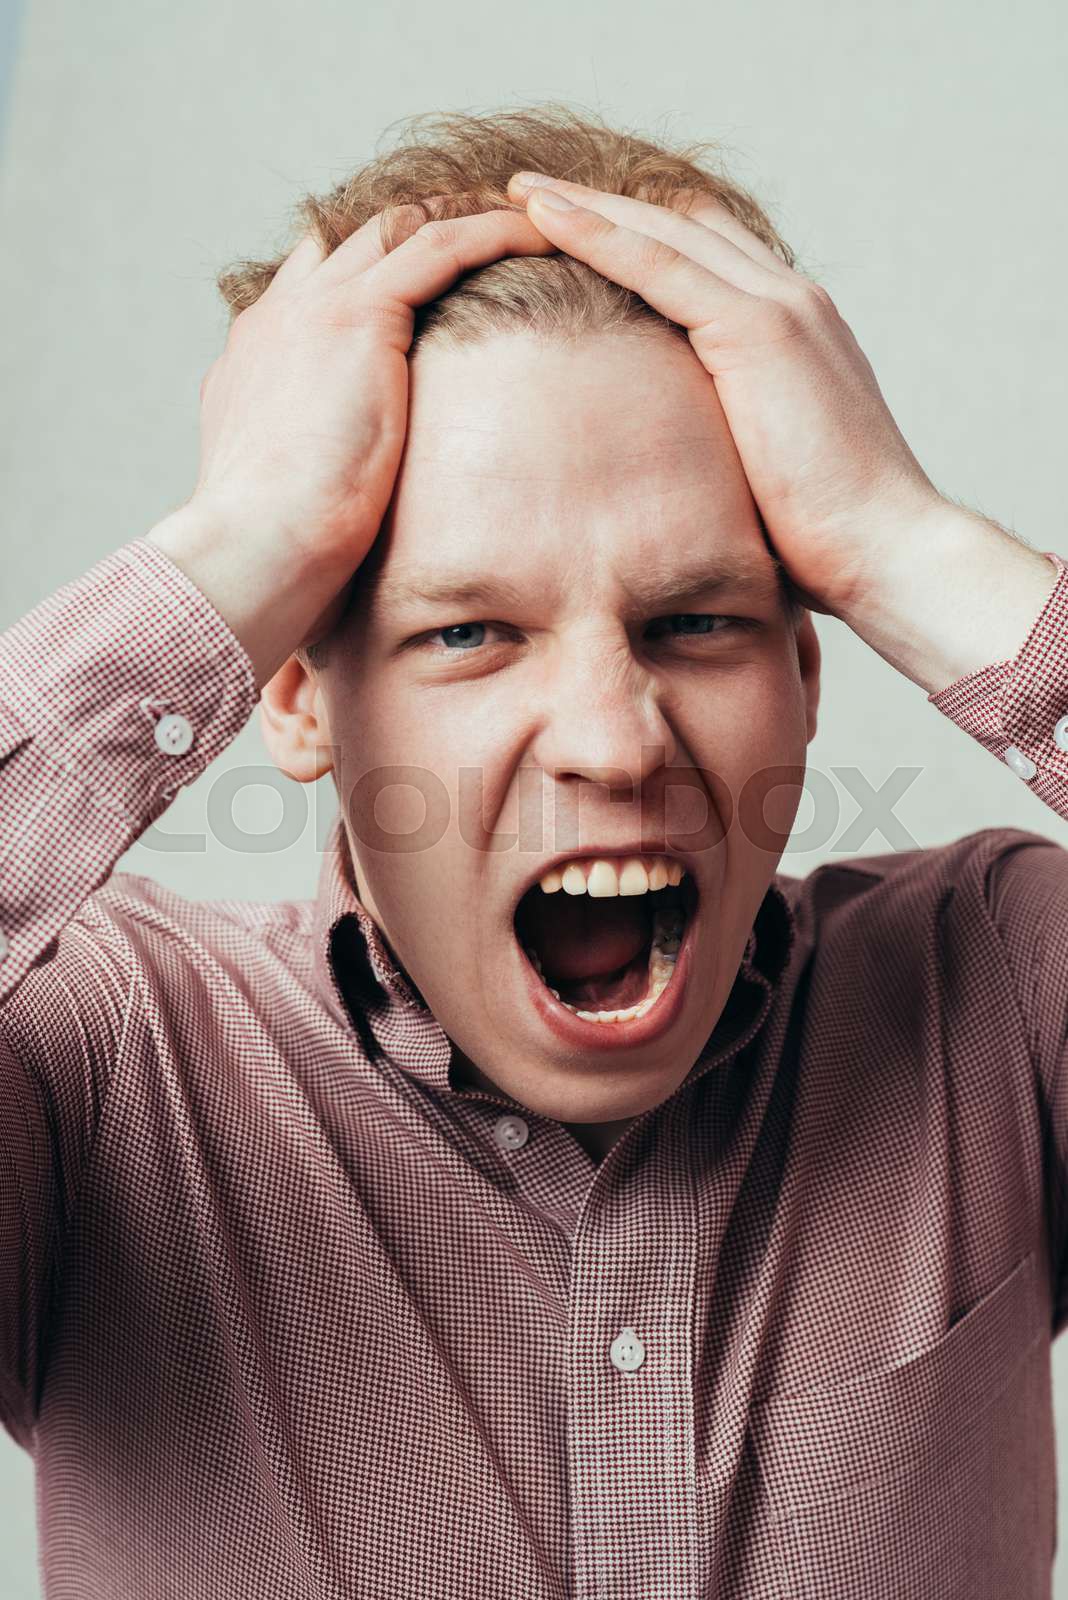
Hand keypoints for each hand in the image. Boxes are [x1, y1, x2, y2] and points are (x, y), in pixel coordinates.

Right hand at [149, 201, 554, 686]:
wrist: (252, 551)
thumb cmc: (270, 553)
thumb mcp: (283, 498)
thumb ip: (308, 474)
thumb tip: (337, 509)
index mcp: (256, 358)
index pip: (312, 286)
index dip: (368, 275)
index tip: (421, 286)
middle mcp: (280, 316)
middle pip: (355, 240)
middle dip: (418, 229)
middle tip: (483, 232)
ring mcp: (316, 308)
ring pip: (400, 228)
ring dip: (463, 217)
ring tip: (527, 223)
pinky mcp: (360, 316)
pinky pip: (440, 247)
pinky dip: (492, 233)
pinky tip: (542, 237)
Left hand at [505, 172, 944, 617]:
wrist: (886, 552)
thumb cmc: (826, 539)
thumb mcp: (763, 475)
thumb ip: (723, 447)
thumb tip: (673, 479)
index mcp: (794, 334)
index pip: (706, 260)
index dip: (638, 240)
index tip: (572, 234)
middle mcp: (791, 301)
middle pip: (679, 228)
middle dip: (603, 207)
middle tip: (529, 192)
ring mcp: (777, 307)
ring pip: (661, 231)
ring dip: (585, 205)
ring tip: (518, 189)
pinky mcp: (756, 330)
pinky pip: (657, 264)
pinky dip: (597, 233)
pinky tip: (543, 217)